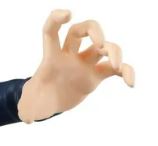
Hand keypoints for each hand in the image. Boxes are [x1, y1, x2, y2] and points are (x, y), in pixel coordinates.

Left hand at [17, 9, 134, 122]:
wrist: (50, 103)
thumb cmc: (38, 99)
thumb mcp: (29, 106)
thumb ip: (27, 110)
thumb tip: (27, 119)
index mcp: (52, 57)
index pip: (51, 32)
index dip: (56, 20)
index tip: (67, 14)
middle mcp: (70, 55)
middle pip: (83, 30)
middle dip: (94, 30)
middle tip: (100, 43)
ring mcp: (85, 63)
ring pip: (104, 47)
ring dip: (114, 51)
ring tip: (116, 66)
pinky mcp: (96, 75)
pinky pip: (114, 69)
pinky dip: (125, 72)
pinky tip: (130, 83)